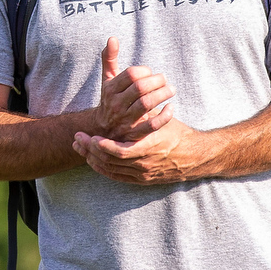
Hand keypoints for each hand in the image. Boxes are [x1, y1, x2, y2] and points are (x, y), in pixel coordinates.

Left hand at [73, 118, 214, 184]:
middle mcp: (143, 163)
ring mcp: (141, 174)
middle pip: (109, 161)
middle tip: (77, 139)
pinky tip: (92, 160)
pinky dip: (102, 169)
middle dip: (90, 150)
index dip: (102, 146)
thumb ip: (144, 110)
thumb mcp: (160, 119)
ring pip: (109, 170)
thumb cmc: (175, 133)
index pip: (119, 151)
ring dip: (92, 158)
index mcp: (148, 147)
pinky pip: (116, 177)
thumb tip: (129, 89)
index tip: (91, 136)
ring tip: (80, 147)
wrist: (193, 156)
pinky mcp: (140, 180)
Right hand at [95, 37, 175, 140]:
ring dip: (163, 94)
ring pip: (147, 104)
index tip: (150, 72)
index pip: (131, 74)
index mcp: (110, 90)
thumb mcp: (107, 79)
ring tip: (171, 89)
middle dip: (157, 81)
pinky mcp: (135, 134)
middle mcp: (116, 105)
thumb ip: (109, 58)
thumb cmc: (110, 99)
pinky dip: (165, 116)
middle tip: (164, 79)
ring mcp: (126, 120)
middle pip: (140, 88)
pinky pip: (152, 126)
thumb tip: (112, 38)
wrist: (103, 130)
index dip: (145, 70)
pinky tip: (171, 107)